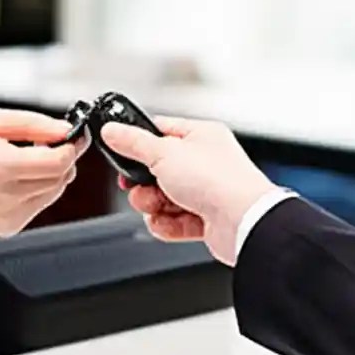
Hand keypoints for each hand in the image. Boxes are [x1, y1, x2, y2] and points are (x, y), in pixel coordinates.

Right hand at [0, 109, 84, 235]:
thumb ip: (32, 124)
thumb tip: (65, 130)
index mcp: (1, 167)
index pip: (60, 162)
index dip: (70, 146)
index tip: (68, 134)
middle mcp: (6, 196)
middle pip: (61, 178)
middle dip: (59, 158)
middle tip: (38, 142)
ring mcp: (7, 217)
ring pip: (54, 192)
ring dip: (48, 174)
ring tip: (17, 158)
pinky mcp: (7, 227)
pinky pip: (38, 205)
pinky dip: (35, 190)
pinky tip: (10, 178)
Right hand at [102, 117, 277, 264]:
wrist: (243, 222)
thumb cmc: (218, 180)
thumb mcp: (163, 152)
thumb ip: (132, 142)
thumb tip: (111, 130)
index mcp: (200, 136)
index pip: (160, 131)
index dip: (136, 143)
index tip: (120, 152)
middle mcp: (204, 163)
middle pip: (156, 170)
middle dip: (142, 183)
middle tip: (139, 185)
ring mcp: (206, 192)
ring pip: (161, 198)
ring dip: (153, 205)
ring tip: (159, 205)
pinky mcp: (205, 219)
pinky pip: (173, 222)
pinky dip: (167, 224)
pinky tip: (170, 222)